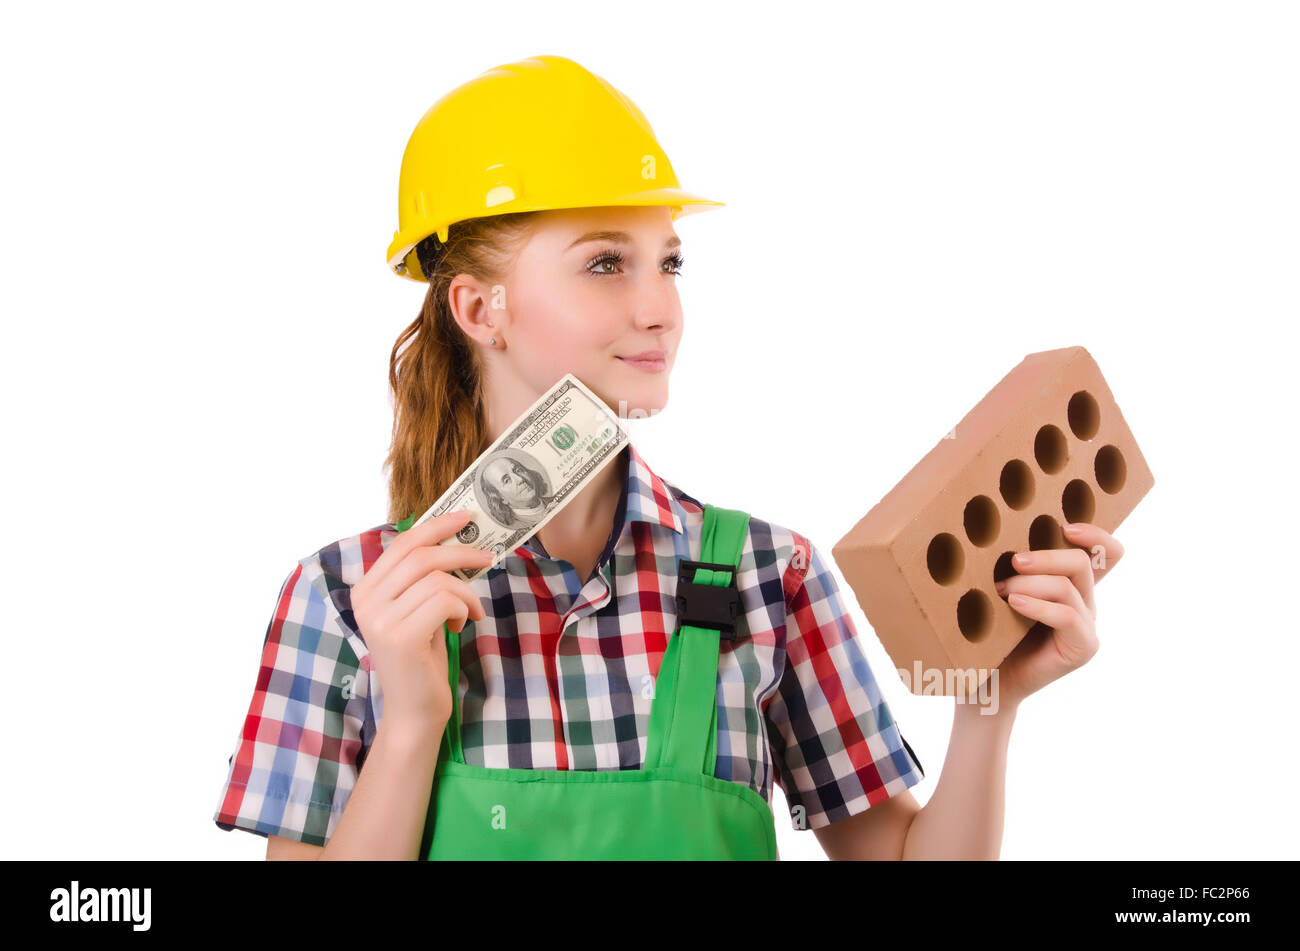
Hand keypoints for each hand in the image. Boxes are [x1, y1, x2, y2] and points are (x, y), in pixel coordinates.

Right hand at [350, 510, 496, 729]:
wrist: (415, 710)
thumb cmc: (423, 659)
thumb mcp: (419, 610)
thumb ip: (424, 579)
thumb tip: (457, 538)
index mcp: (366, 591)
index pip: (402, 544)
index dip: (436, 525)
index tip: (466, 517)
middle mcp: (366, 602)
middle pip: (421, 555)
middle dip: (461, 551)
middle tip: (488, 558)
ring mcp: (380, 619)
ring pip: (438, 579)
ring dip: (466, 593)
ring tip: (470, 612)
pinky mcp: (400, 636)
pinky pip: (445, 600)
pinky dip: (464, 609)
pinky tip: (460, 626)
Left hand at [991, 522, 1125, 708]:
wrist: (986, 682)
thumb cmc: (988, 633)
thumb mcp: (1001, 592)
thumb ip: (1014, 568)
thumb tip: (997, 533)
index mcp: (1072, 586)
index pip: (1105, 554)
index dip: (1096, 535)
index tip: (1066, 526)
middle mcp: (1085, 603)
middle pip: (1082, 563)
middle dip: (1046, 556)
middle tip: (1015, 562)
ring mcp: (1086, 626)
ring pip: (1068, 587)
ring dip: (1031, 583)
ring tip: (1000, 591)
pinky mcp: (1082, 647)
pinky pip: (1067, 616)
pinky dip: (1039, 606)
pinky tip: (1013, 604)